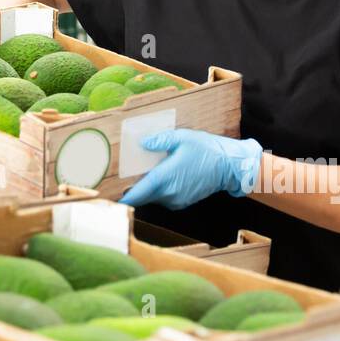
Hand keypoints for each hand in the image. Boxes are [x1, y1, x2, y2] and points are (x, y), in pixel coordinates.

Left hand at [118, 130, 262, 209]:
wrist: (230, 166)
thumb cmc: (206, 150)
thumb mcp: (181, 138)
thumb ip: (159, 141)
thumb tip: (142, 144)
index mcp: (164, 179)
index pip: (136, 194)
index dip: (121, 199)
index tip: (108, 199)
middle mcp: (169, 194)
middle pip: (142, 196)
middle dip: (131, 190)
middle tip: (120, 180)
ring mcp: (176, 200)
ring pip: (153, 197)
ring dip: (146, 189)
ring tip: (140, 174)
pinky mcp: (183, 202)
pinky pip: (164, 198)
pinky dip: (158, 190)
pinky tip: (159, 176)